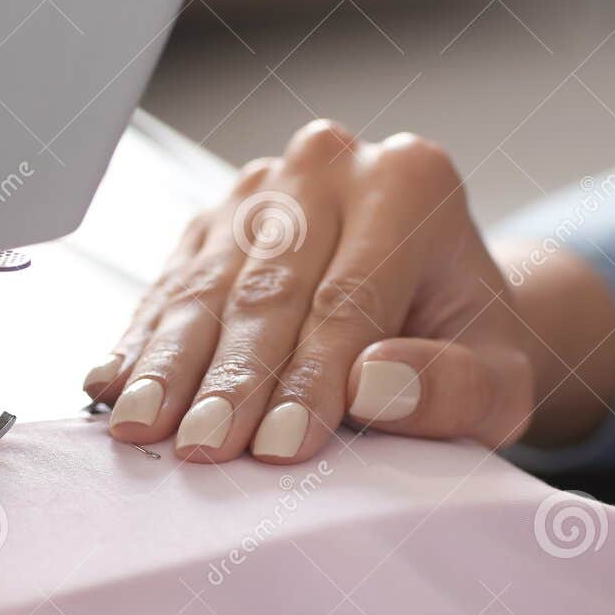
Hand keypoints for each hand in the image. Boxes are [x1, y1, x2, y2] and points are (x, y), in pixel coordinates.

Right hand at [84, 122, 536, 463]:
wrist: (433, 306)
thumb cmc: (464, 347)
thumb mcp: (500, 378)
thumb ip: (456, 386)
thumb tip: (376, 386)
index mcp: (411, 184)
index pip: (348, 298)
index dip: (309, 379)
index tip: (279, 447)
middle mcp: (330, 166)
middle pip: (267, 289)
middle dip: (229, 379)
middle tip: (203, 448)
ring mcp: (262, 187)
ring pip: (207, 286)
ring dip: (169, 365)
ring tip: (142, 426)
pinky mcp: (211, 221)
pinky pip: (168, 285)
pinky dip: (140, 342)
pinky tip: (113, 387)